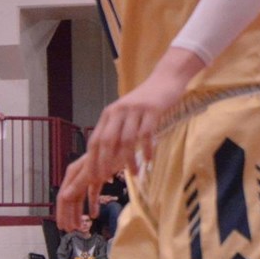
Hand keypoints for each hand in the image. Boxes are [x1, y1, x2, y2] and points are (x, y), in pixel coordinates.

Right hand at [57, 154, 109, 231]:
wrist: (128, 143)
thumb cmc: (111, 153)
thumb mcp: (94, 170)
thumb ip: (79, 183)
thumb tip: (65, 197)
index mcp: (74, 172)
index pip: (63, 197)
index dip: (62, 213)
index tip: (63, 226)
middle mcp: (79, 174)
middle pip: (70, 198)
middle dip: (69, 215)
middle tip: (70, 230)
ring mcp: (89, 176)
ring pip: (80, 197)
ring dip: (79, 212)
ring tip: (80, 226)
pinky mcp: (99, 177)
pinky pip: (92, 193)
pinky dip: (93, 204)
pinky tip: (94, 214)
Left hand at [64, 49, 201, 229]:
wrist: (166, 79)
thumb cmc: (147, 100)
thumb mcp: (127, 113)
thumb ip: (118, 129)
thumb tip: (110, 155)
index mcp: (109, 114)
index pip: (96, 140)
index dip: (94, 160)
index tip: (94, 177)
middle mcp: (118, 111)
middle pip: (107, 141)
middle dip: (105, 162)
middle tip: (107, 180)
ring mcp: (135, 110)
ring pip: (127, 139)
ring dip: (128, 159)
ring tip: (133, 174)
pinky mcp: (152, 109)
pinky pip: (147, 133)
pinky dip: (146, 148)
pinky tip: (149, 159)